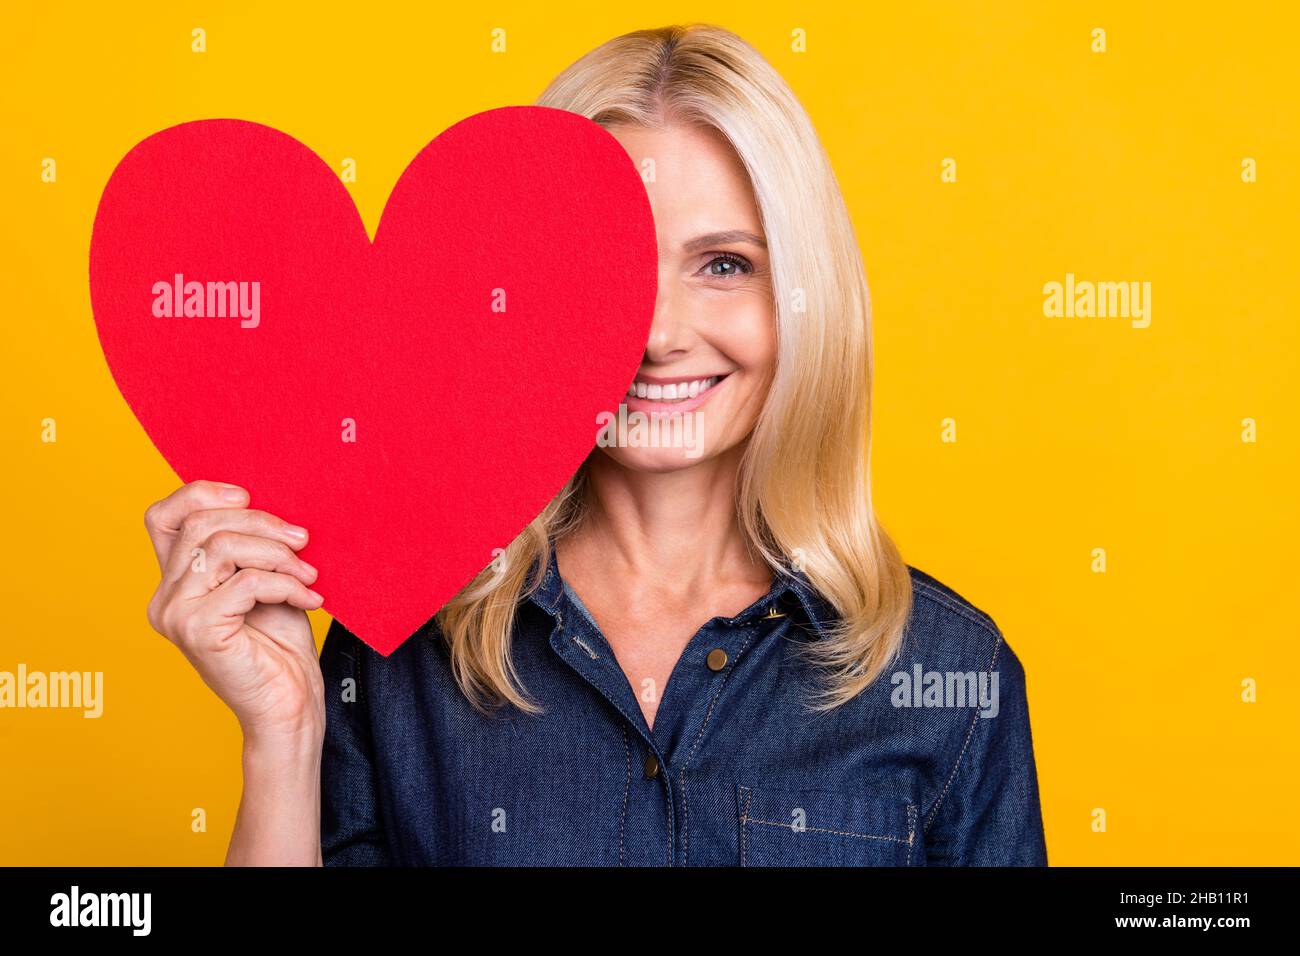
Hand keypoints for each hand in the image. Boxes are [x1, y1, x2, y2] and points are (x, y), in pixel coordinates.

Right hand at [144, 480, 325, 744]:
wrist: (289, 705)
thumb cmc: (280, 645)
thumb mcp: (265, 581)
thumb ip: (250, 547)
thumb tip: (265, 499)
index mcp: (175, 582)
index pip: (162, 516)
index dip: (201, 493)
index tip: (249, 494)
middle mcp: (165, 598)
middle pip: (203, 525)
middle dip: (262, 523)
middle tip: (303, 540)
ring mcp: (176, 615)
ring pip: (223, 547)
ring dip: (278, 554)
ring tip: (308, 574)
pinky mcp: (198, 631)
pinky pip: (247, 581)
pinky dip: (286, 584)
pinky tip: (310, 599)